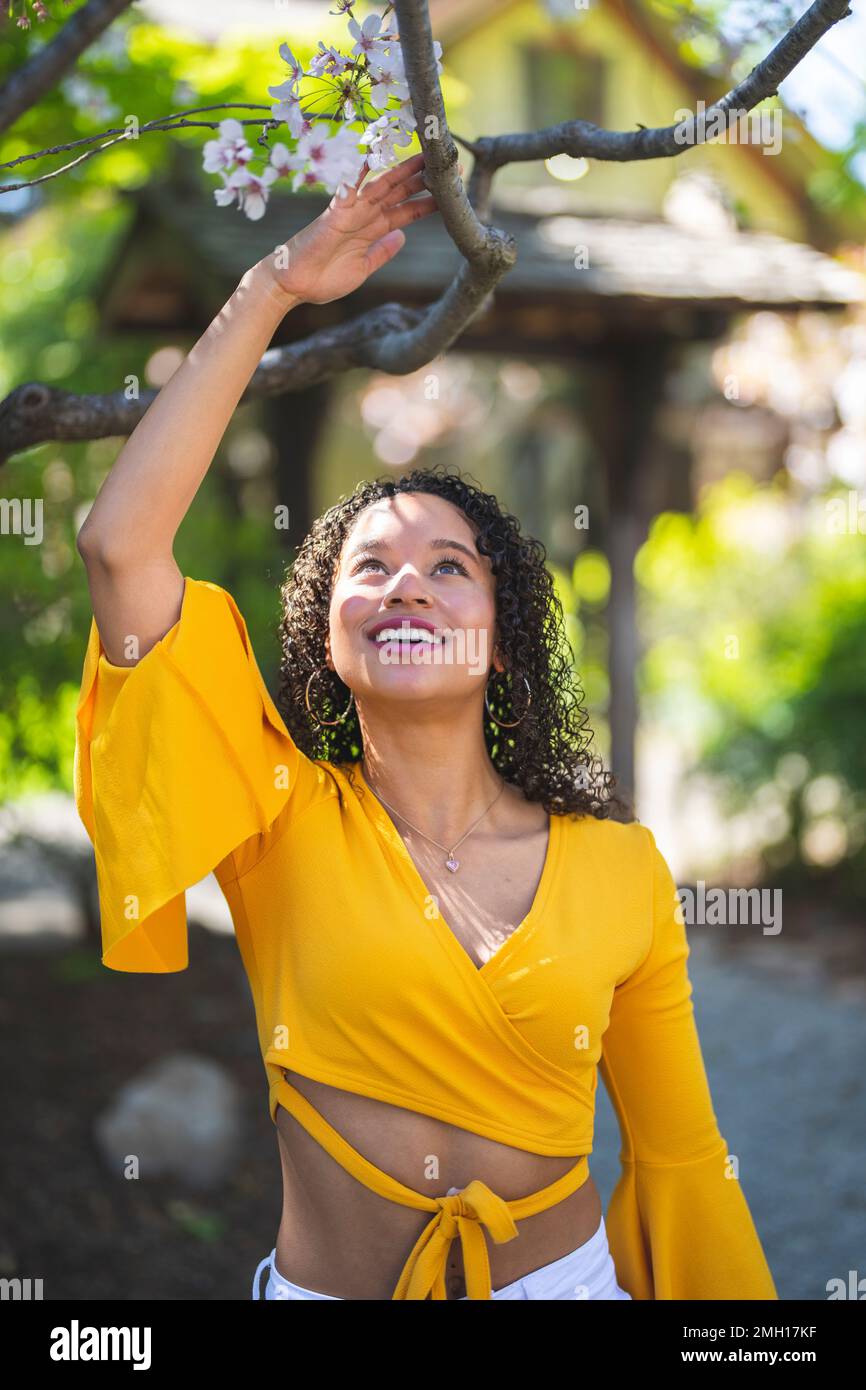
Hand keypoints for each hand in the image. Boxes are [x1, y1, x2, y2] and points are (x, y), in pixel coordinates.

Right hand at [263, 151, 451, 307]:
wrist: (294, 286)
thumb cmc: (324, 280)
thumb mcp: (363, 268)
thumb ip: (382, 253)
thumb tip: (402, 237)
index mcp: (373, 231)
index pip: (405, 211)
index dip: (427, 202)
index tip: (449, 193)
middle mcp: (364, 216)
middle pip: (398, 191)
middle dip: (421, 178)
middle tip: (445, 163)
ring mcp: (351, 212)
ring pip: (381, 185)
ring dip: (402, 170)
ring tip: (423, 156)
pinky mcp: (335, 213)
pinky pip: (350, 188)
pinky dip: (361, 171)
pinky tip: (376, 154)